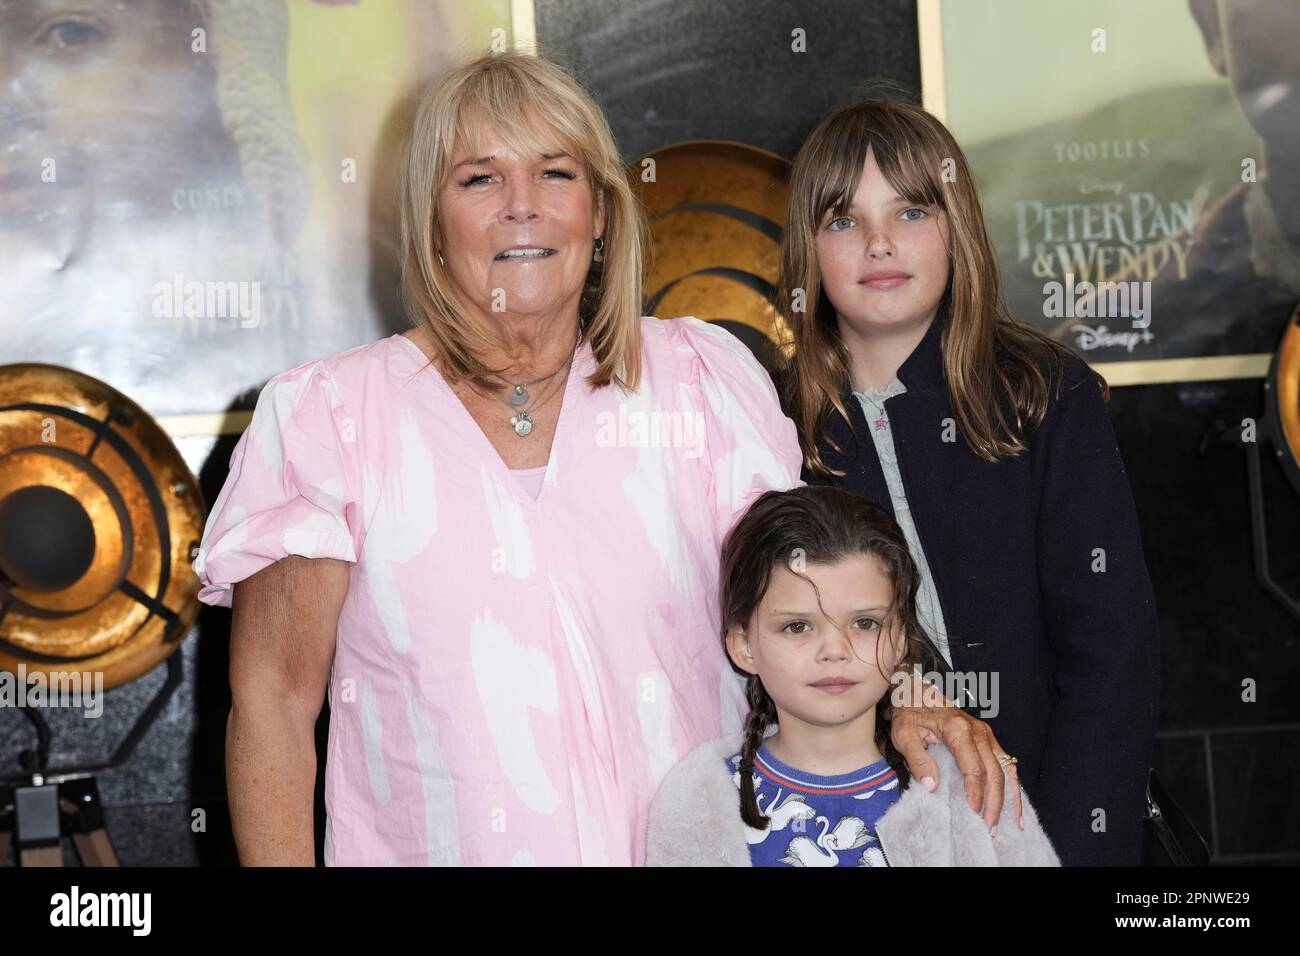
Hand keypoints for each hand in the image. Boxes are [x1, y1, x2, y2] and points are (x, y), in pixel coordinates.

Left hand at [889, 671, 1023, 831]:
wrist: (916, 690)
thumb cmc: (910, 712)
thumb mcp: (905, 734)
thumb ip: (918, 759)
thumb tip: (931, 786)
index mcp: (958, 731)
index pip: (974, 769)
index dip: (976, 794)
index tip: (973, 814)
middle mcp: (979, 732)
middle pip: (995, 773)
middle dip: (995, 803)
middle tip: (989, 828)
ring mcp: (987, 735)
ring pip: (1006, 769)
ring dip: (1009, 798)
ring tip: (1008, 823)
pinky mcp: (988, 738)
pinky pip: (1006, 764)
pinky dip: (1013, 786)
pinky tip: (1015, 805)